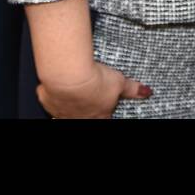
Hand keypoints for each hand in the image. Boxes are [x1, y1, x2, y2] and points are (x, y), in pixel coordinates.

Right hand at [36, 60, 150, 118]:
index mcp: (98, 116)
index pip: (103, 119)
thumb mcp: (120, 82)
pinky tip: (57, 85)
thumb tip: (147, 92)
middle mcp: (78, 118)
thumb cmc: (95, 81)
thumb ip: (133, 89)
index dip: (105, 113)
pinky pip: (49, 99)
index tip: (103, 106)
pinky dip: (52, 93)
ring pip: (64, 113)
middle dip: (86, 108)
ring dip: (69, 104)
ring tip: (72, 95)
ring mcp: (62, 111)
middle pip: (83, 118)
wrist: (71, 75)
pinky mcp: (48, 100)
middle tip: (87, 98)